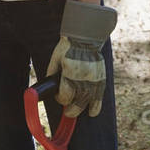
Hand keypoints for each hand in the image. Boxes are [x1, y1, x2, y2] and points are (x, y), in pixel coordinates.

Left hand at [46, 0, 116, 117]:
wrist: (86, 38)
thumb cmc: (68, 47)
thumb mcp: (55, 58)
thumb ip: (52, 73)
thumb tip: (49, 86)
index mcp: (70, 74)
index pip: (65, 96)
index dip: (60, 99)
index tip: (59, 96)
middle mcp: (82, 79)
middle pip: (77, 103)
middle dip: (70, 109)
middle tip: (67, 110)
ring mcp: (93, 80)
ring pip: (87, 102)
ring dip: (81, 108)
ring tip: (75, 110)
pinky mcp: (101, 78)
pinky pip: (99, 96)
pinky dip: (96, 106)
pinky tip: (92, 112)